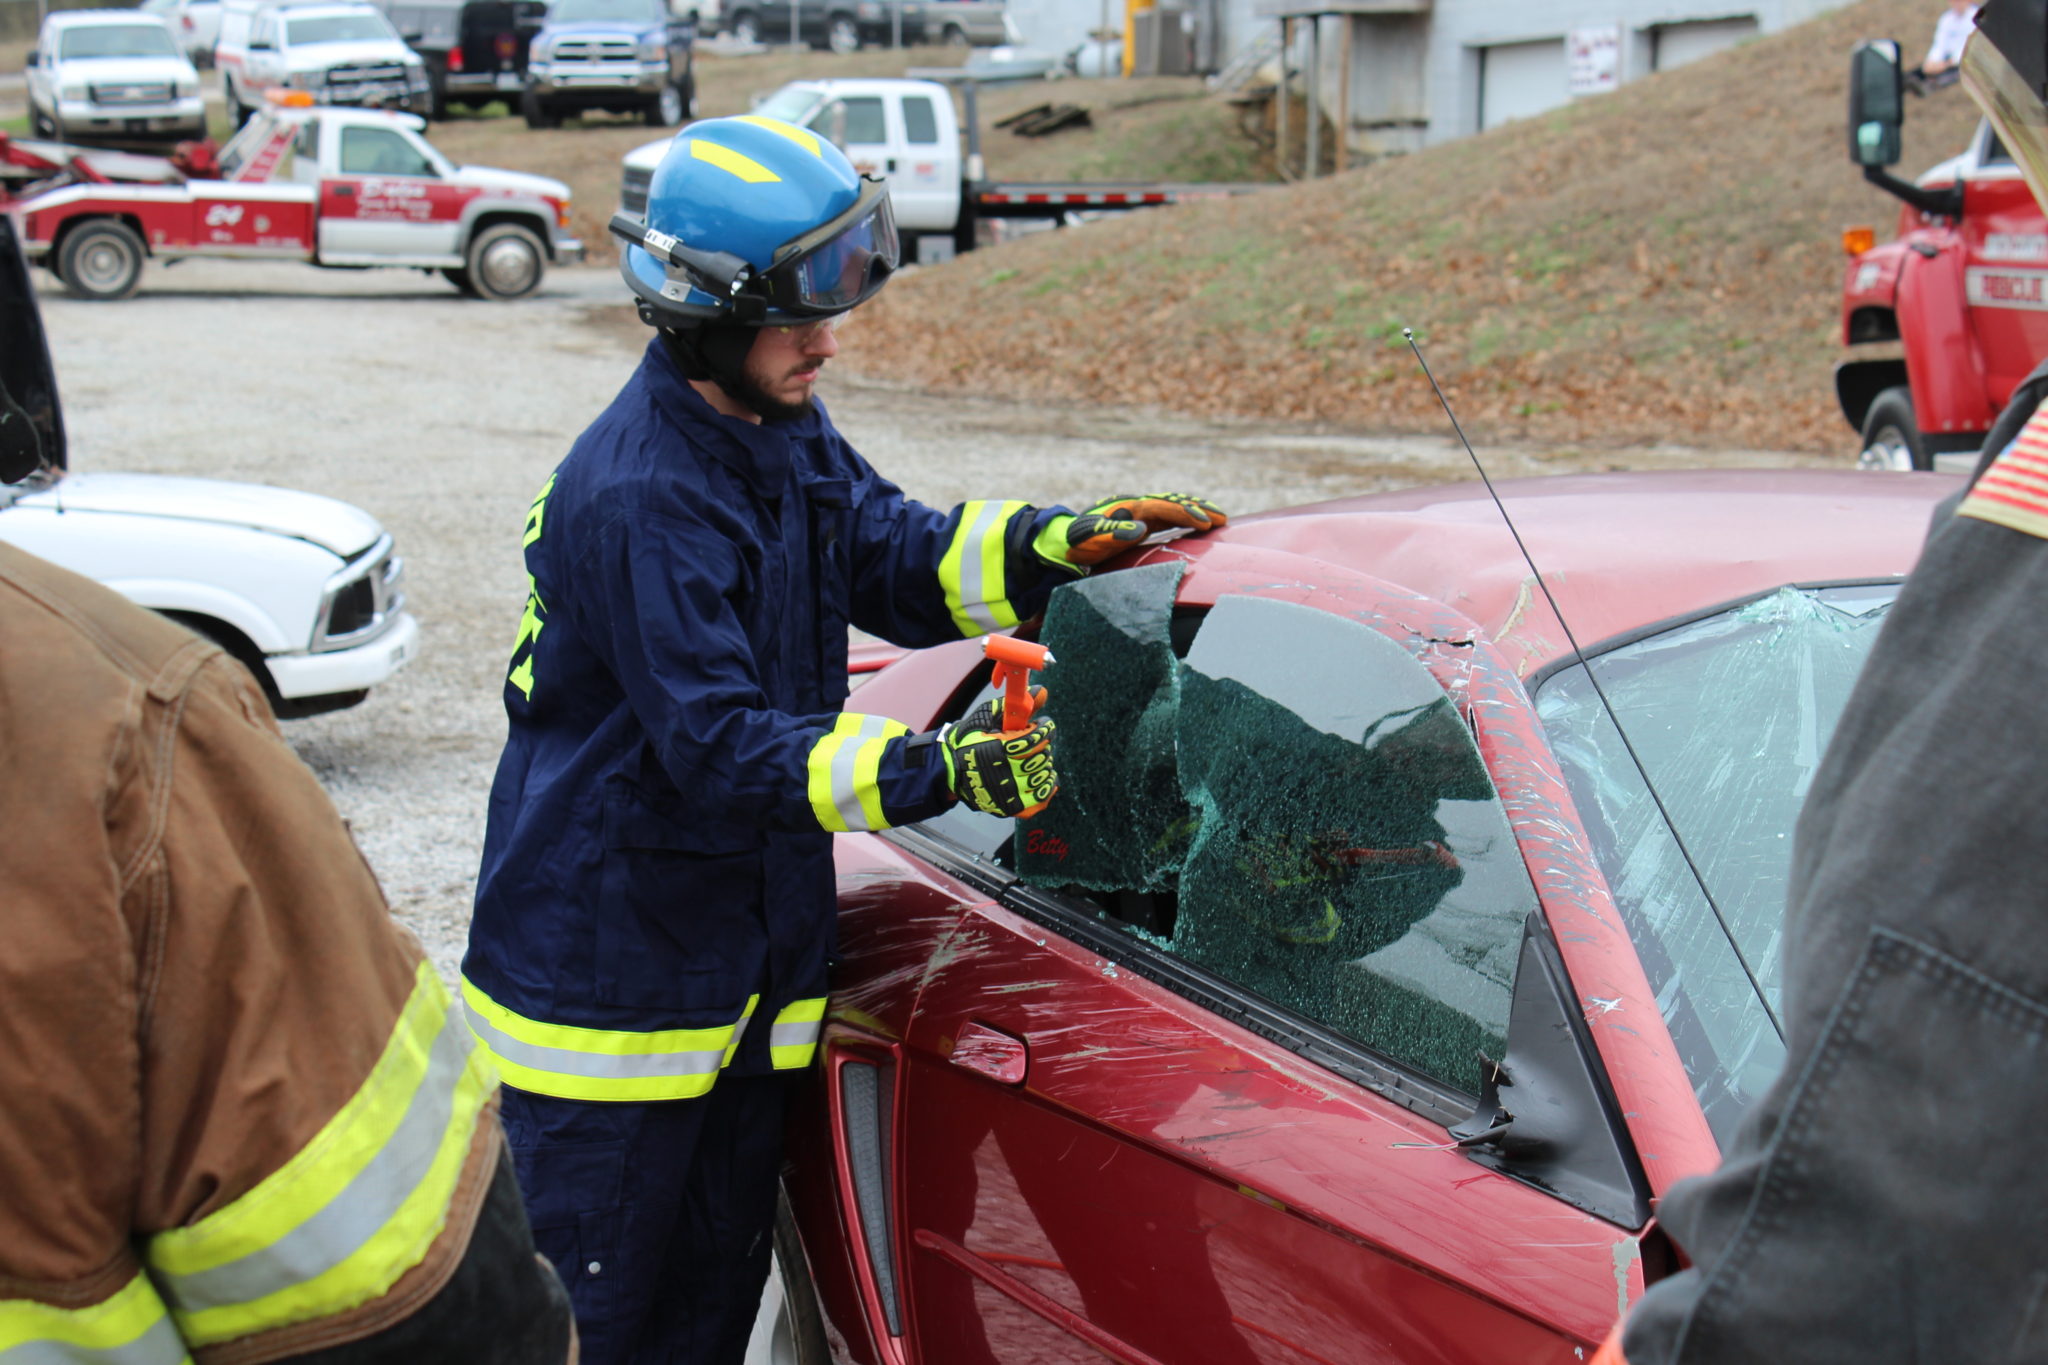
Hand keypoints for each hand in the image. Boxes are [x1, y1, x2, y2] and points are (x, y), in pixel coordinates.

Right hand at [940, 693, 1057, 818]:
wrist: (950, 769)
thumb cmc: (969, 740)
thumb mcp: (989, 716)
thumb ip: (1016, 705)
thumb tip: (1042, 691)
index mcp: (1000, 747)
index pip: (1037, 737)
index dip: (1045, 728)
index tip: (1044, 724)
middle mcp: (1006, 771)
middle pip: (1041, 756)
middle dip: (1042, 746)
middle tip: (1034, 742)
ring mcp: (1009, 792)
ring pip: (1043, 777)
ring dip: (1044, 765)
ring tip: (1036, 758)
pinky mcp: (1010, 807)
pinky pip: (1039, 801)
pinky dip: (1046, 789)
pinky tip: (1044, 778)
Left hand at [1058, 493, 1228, 567]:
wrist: (1065, 539)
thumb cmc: (1078, 542)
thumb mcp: (1091, 540)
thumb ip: (1113, 534)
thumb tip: (1141, 530)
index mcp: (1127, 509)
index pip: (1161, 508)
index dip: (1183, 514)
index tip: (1204, 522)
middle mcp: (1137, 507)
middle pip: (1173, 503)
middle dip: (1197, 509)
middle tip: (1221, 518)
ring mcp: (1140, 513)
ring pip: (1174, 507)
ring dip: (1197, 510)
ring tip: (1220, 518)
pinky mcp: (1142, 522)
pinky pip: (1169, 516)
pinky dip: (1187, 516)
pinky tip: (1201, 524)